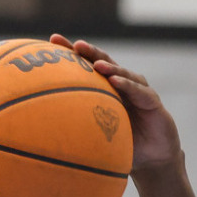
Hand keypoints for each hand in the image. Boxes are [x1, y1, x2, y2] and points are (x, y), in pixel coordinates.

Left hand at [51, 34, 180, 170]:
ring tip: (96, 65)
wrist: (152, 157)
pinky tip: (115, 81)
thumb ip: (77, 132)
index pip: (85, 66)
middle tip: (75, 44)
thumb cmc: (122, 145)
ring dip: (108, 67)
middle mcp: (120, 84)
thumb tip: (44, 137)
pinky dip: (126, 85)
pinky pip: (138, 91)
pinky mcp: (151, 100)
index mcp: (104, 89)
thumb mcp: (97, 138)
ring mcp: (137, 89)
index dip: (70, 53)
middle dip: (88, 51)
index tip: (52, 40)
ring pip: (121, 72)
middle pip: (102, 61)